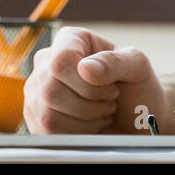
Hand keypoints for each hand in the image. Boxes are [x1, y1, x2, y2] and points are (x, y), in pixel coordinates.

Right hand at [24, 26, 174, 134]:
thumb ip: (116, 62)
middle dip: (90, 104)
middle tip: (110, 99)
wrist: (137, 120)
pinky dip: (78, 134)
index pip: (61, 61)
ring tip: (103, 111)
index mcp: (70, 40)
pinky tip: (91, 124)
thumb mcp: (137, 67)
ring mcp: (37, 92)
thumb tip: (85, 68)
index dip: (87, 82)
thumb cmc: (136, 88)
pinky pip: (49, 133)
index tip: (112, 86)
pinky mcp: (36, 119)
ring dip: (85, 120)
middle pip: (51, 90)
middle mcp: (46, 63)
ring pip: (48, 116)